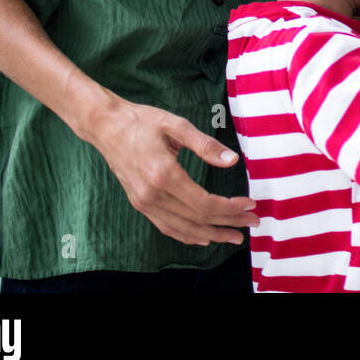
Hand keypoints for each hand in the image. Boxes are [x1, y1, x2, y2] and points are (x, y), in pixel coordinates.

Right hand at [90, 99, 259, 245]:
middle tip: (252, 223)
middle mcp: (152, 195)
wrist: (106, 126)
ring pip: (182, 229)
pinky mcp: (140, 203)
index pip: (204, 203)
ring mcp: (144, 202)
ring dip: (211, 235)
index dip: (230, 208)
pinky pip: (166, 226)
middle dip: (228, 223)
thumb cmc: (142, 122)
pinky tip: (203, 238)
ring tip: (234, 237)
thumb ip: (205, 144)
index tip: (250, 206)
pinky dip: (187, 235)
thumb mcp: (177, 125)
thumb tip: (232, 161)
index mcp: (164, 175)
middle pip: (197, 219)